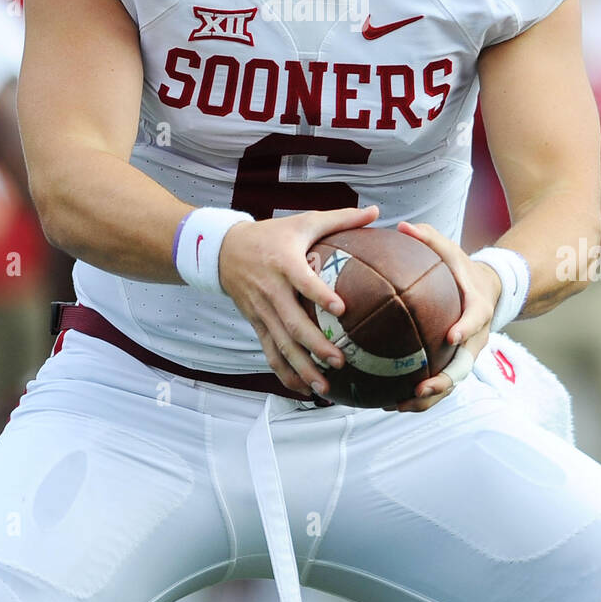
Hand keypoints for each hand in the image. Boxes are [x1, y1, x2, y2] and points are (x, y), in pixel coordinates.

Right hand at [218, 204, 379, 396]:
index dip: (320, 295)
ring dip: (302, 368)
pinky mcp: (256, 324)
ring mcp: (262, 311)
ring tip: (324, 387)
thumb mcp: (303, 221)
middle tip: (340, 361)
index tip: (342, 309)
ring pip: (281, 345)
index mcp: (284, 263)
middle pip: (293, 323)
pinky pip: (270, 352)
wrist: (224, 250)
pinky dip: (285, 373)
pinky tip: (303, 389)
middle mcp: (271, 290)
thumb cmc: (272, 235)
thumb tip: (377, 212)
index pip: (303, 281)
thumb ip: (340, 219)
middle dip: (316, 345)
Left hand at [387, 220, 501, 413]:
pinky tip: (390, 402)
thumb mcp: (451, 250)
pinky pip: (440, 384)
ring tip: (400, 404)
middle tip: (421, 388)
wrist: (487, 290)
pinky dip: (419, 398)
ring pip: (451, 383)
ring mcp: (466, 354)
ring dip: (429, 398)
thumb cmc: (462, 268)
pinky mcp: (454, 363)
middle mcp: (475, 338)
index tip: (450, 337)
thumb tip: (402, 226)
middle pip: (464, 366)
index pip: (476, 320)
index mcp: (478, 308)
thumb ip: (429, 238)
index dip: (466, 329)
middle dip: (444, 381)